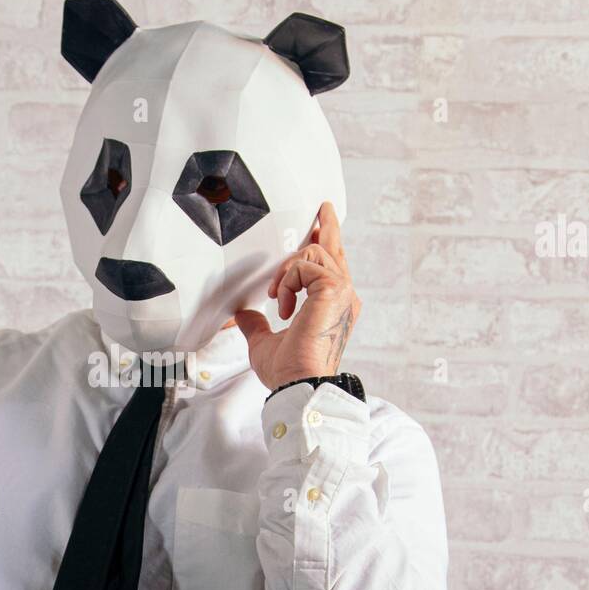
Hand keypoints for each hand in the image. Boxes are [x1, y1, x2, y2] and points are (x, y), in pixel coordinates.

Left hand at [234, 202, 360, 389]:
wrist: (299, 382)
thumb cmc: (289, 370)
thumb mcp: (265, 342)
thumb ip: (258, 324)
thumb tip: (245, 314)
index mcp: (333, 305)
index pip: (331, 267)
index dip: (323, 245)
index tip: (316, 229)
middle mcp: (343, 295)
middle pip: (335, 248)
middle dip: (327, 225)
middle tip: (322, 207)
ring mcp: (342, 291)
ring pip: (314, 252)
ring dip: (287, 270)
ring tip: (278, 297)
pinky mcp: (334, 288)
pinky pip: (305, 264)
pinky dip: (287, 281)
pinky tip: (284, 306)